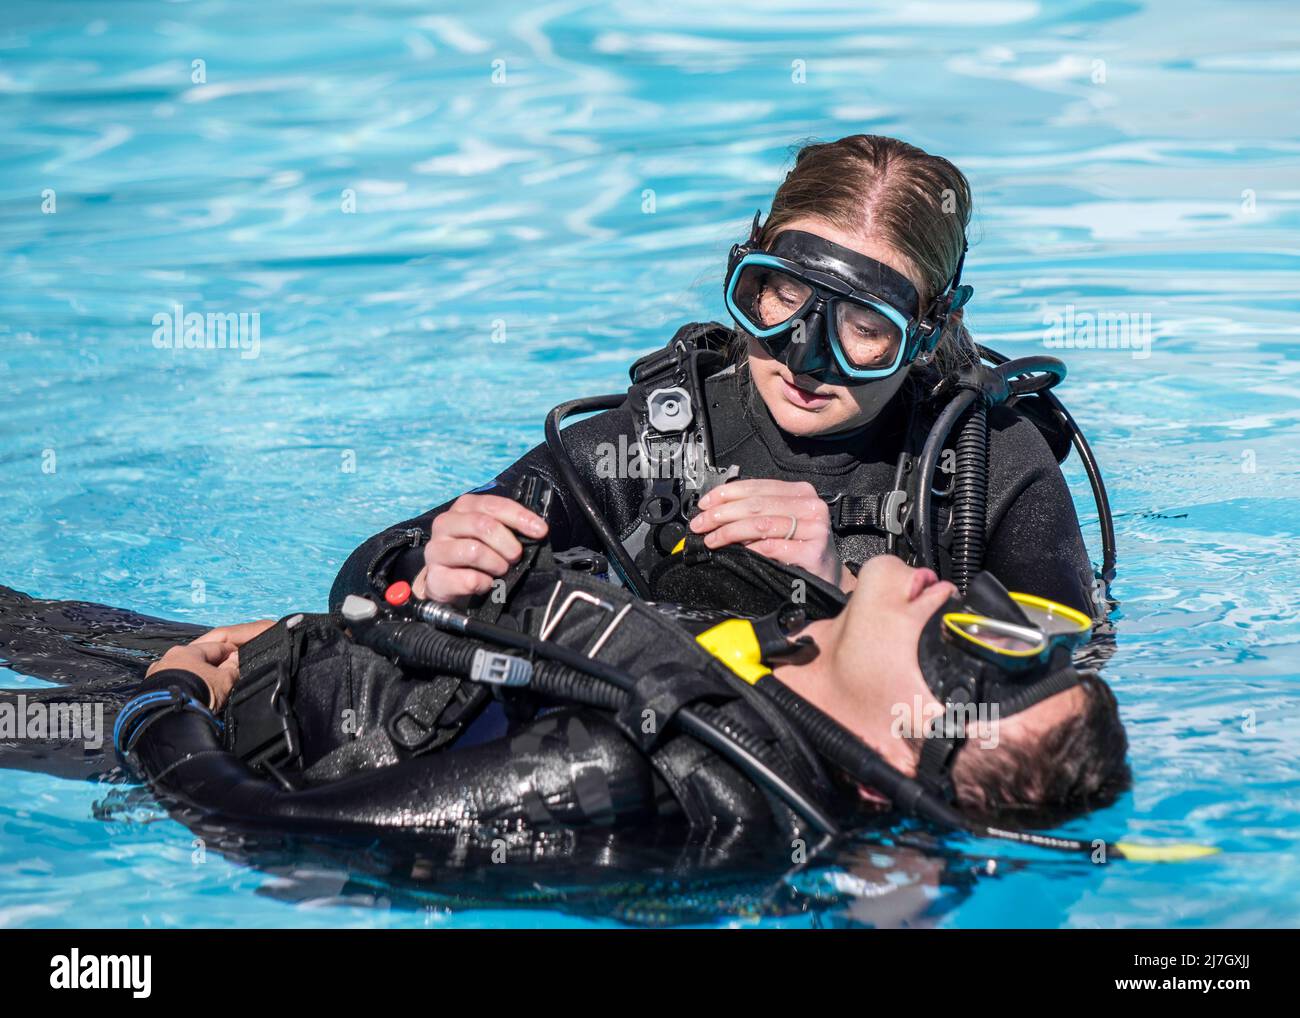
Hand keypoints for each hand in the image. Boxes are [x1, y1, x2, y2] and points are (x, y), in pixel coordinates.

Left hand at [147, 619, 275, 711]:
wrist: (170, 715)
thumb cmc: (198, 691)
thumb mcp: (225, 680)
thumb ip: (234, 667)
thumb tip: (237, 659)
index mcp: (188, 650)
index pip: (215, 646)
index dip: (230, 651)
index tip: (239, 656)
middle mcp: (168, 658)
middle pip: (196, 659)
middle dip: (210, 665)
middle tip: (223, 675)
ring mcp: (156, 675)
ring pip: (182, 673)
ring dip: (194, 678)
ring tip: (206, 689)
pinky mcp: (149, 691)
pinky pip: (172, 686)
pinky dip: (182, 689)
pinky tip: (189, 697)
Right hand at [414, 493, 548, 604]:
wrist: (448, 583)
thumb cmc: (476, 556)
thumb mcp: (493, 535)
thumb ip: (509, 527)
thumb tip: (537, 530)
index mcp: (464, 508)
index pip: (493, 505)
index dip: (520, 517)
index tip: (540, 531)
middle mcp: (445, 524)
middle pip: (482, 525)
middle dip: (507, 543)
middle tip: (516, 557)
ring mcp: (436, 550)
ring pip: (474, 551)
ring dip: (496, 564)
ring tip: (500, 570)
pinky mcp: (434, 577)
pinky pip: (468, 579)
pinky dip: (485, 583)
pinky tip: (486, 583)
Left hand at [690, 479, 849, 589]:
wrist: (827, 575)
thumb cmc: (800, 547)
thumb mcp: (780, 520)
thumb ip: (757, 510)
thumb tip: (717, 508)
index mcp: (800, 492)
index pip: (757, 486)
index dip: (726, 493)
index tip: (704, 503)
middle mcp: (810, 506)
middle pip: (756, 505)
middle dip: (722, 514)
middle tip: (701, 524)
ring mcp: (815, 528)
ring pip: (761, 524)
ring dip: (730, 532)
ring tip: (711, 539)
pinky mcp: (813, 551)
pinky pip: (773, 546)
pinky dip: (750, 549)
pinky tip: (736, 552)